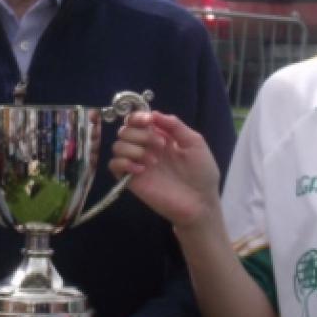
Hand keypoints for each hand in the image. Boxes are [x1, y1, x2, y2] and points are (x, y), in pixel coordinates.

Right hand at [109, 111, 221, 229]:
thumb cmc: (202, 173)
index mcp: (159, 137)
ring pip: (117, 146)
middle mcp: (145, 148)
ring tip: (154, 161)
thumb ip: (175, 126)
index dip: (137, 117)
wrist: (201, 202)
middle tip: (160, 145)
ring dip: (133, 149)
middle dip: (140, 134)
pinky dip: (124, 163)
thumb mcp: (195, 143)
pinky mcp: (132, 180)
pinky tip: (141, 170)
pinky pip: (114, 166)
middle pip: (125, 131)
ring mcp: (137, 164)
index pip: (137, 121)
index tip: (148, 121)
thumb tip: (154, 114)